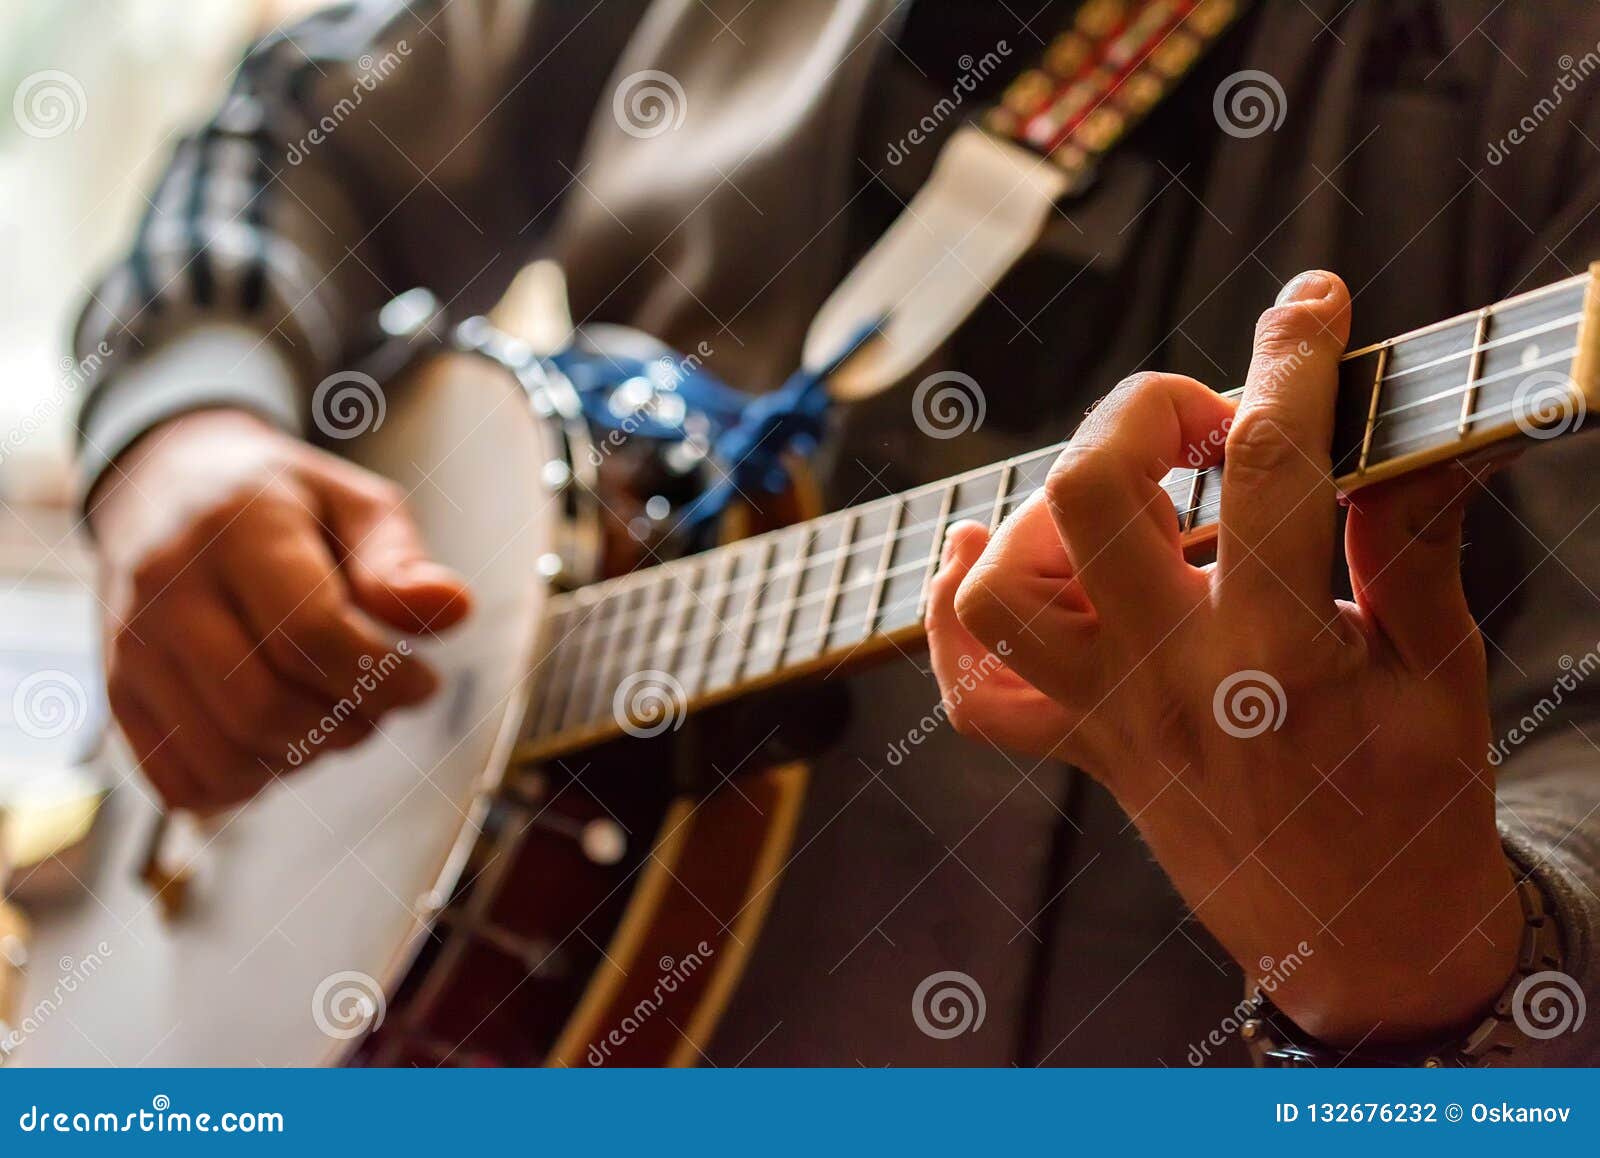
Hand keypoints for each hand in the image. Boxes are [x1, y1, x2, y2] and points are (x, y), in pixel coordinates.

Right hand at [91, 409, 472, 813]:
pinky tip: (280, 741)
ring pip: (225, 755)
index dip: (384, 677)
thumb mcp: (356, 504)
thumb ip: (402, 562)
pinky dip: (246, 785)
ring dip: (303, 759)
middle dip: (347, 726)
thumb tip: (455, 609)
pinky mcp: (118, 694)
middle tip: (379, 704)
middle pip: (265, 706)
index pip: (311, 632)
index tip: (423, 682)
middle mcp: (168, 589)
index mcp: (237, 528)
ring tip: (335, 718)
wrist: (166, 488)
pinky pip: (181, 781)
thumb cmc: (283, 502)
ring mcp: (131, 647)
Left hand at [925, 271, 1520, 1044]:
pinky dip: (952, 615)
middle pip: (1088, 495)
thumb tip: (1413, 426)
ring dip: (1047, 514)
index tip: (1310, 303)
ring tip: (1134, 509)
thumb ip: (1411, 539)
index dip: (1290, 361)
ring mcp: (1107, 722)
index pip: (1274, 466)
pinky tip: (979, 554)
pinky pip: (972, 691)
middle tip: (1214, 427)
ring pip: (999, 591)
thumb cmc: (1416, 805)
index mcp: (1280, 656)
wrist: (1367, 945)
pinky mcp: (1080, 753)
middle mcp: (1169, 682)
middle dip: (1143, 411)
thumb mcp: (1440, 666)